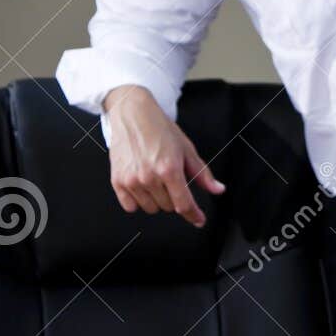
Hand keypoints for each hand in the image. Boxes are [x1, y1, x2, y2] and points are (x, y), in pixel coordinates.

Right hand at [102, 84, 224, 227]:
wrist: (132, 115)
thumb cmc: (160, 130)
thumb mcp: (187, 149)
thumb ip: (202, 174)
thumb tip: (218, 189)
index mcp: (169, 169)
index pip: (183, 204)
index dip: (194, 215)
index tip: (199, 220)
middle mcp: (149, 177)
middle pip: (168, 207)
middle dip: (174, 197)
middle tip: (170, 178)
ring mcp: (131, 180)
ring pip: (151, 208)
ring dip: (157, 199)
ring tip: (155, 178)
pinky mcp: (117, 181)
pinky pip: (130, 206)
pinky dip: (138, 200)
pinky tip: (142, 185)